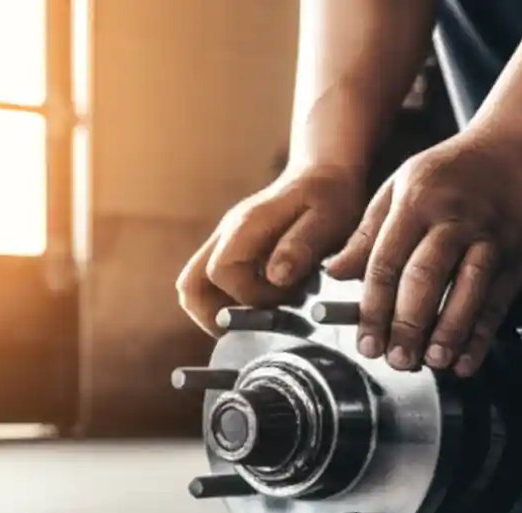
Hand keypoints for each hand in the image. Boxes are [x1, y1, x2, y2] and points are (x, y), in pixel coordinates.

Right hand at [177, 165, 366, 334]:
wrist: (324, 173)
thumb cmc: (330, 196)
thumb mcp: (328, 218)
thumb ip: (301, 246)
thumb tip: (275, 278)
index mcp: (245, 226)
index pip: (220, 272)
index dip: (250, 296)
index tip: (287, 299)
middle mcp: (226, 235)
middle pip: (191, 285)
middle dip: (216, 317)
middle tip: (257, 328)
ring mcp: (225, 244)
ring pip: (196, 288)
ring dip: (221, 313)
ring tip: (262, 320)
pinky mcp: (232, 253)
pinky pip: (212, 286)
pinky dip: (230, 304)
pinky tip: (266, 308)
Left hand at [324, 134, 521, 376]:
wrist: (515, 152)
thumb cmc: (449, 174)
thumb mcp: (399, 188)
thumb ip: (367, 233)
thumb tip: (333, 273)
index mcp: (416, 202)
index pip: (387, 261)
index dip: (374, 307)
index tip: (366, 342)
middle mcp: (454, 219)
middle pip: (426, 276)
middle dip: (408, 324)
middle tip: (396, 360)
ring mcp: (490, 237)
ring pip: (468, 288)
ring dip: (449, 331)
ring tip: (432, 362)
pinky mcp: (518, 255)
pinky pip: (498, 300)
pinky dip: (482, 334)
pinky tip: (466, 361)